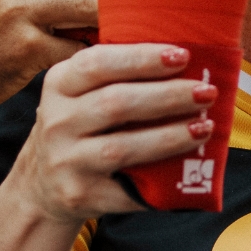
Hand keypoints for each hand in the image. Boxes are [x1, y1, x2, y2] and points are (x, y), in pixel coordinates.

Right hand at [5, 43, 216, 222]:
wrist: (44, 184)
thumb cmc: (81, 125)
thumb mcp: (81, 92)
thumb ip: (117, 72)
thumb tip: (184, 56)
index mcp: (59, 84)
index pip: (98, 64)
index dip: (141, 58)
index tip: (182, 56)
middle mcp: (57, 121)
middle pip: (116, 103)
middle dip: (168, 96)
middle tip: (206, 92)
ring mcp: (66, 161)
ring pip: (123, 147)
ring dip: (170, 136)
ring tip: (205, 127)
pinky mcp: (80, 195)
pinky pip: (127, 189)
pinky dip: (160, 183)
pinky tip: (186, 171)